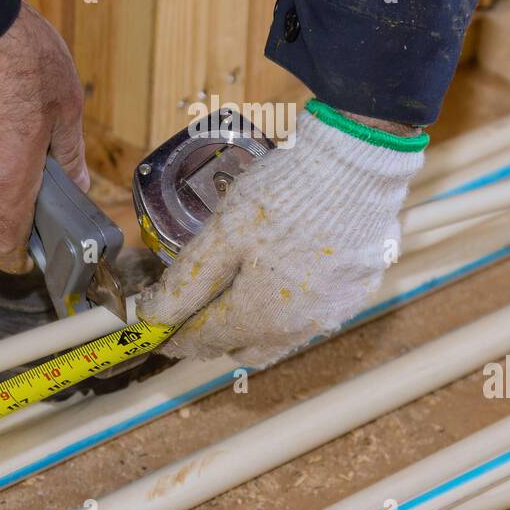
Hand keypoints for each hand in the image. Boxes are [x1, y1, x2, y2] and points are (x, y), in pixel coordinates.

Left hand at [137, 101, 426, 366]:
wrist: (356, 163)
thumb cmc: (284, 193)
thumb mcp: (222, 233)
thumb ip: (187, 283)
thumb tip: (153, 318)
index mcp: (258, 316)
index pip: (202, 340)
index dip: (173, 334)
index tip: (156, 326)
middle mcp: (296, 328)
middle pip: (242, 346)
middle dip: (214, 332)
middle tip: (196, 304)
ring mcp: (330, 312)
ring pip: (279, 334)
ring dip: (253, 320)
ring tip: (239, 283)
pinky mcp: (355, 291)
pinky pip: (312, 313)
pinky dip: (289, 303)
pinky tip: (284, 268)